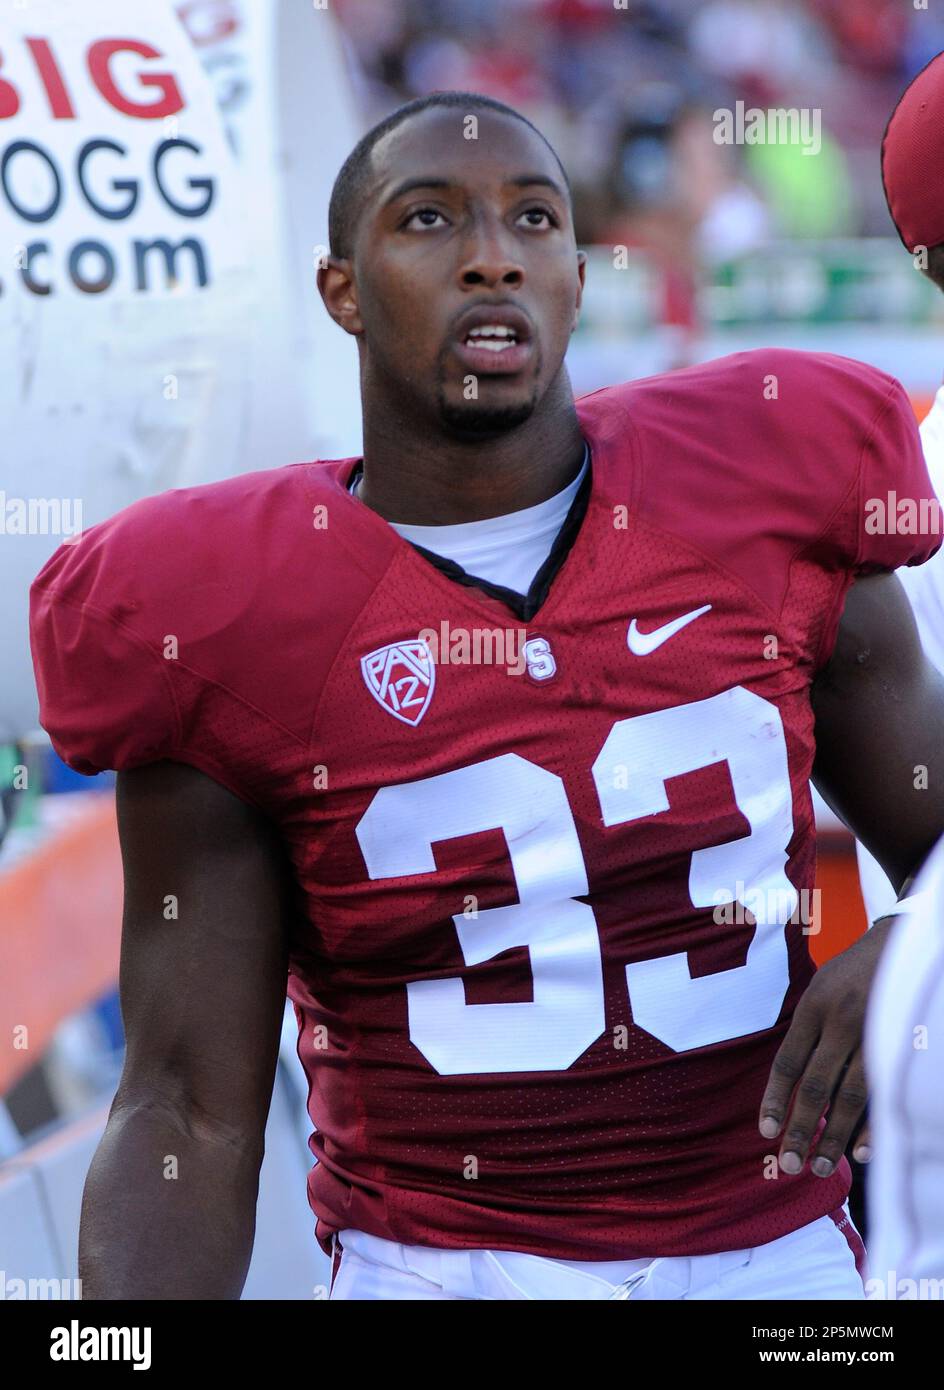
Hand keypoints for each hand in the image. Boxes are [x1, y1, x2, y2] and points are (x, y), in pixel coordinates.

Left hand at [757, 921, 890, 1175]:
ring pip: (851, 1097)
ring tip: (817, 1168)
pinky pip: (886, 1093)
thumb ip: (806, 1031)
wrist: (902, 944)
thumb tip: (789, 1084)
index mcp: (815, 1006)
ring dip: (833, 1137)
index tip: (766, 1132)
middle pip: (816, 1086)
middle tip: (787, 1165)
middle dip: (800, 1129)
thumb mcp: (820, 988)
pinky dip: (873, 1125)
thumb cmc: (854, 972)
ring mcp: (875, 1035)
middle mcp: (842, 1022)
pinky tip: (860, 1153)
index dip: (775, 1100)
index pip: (788, 1062)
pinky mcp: (902, 1046)